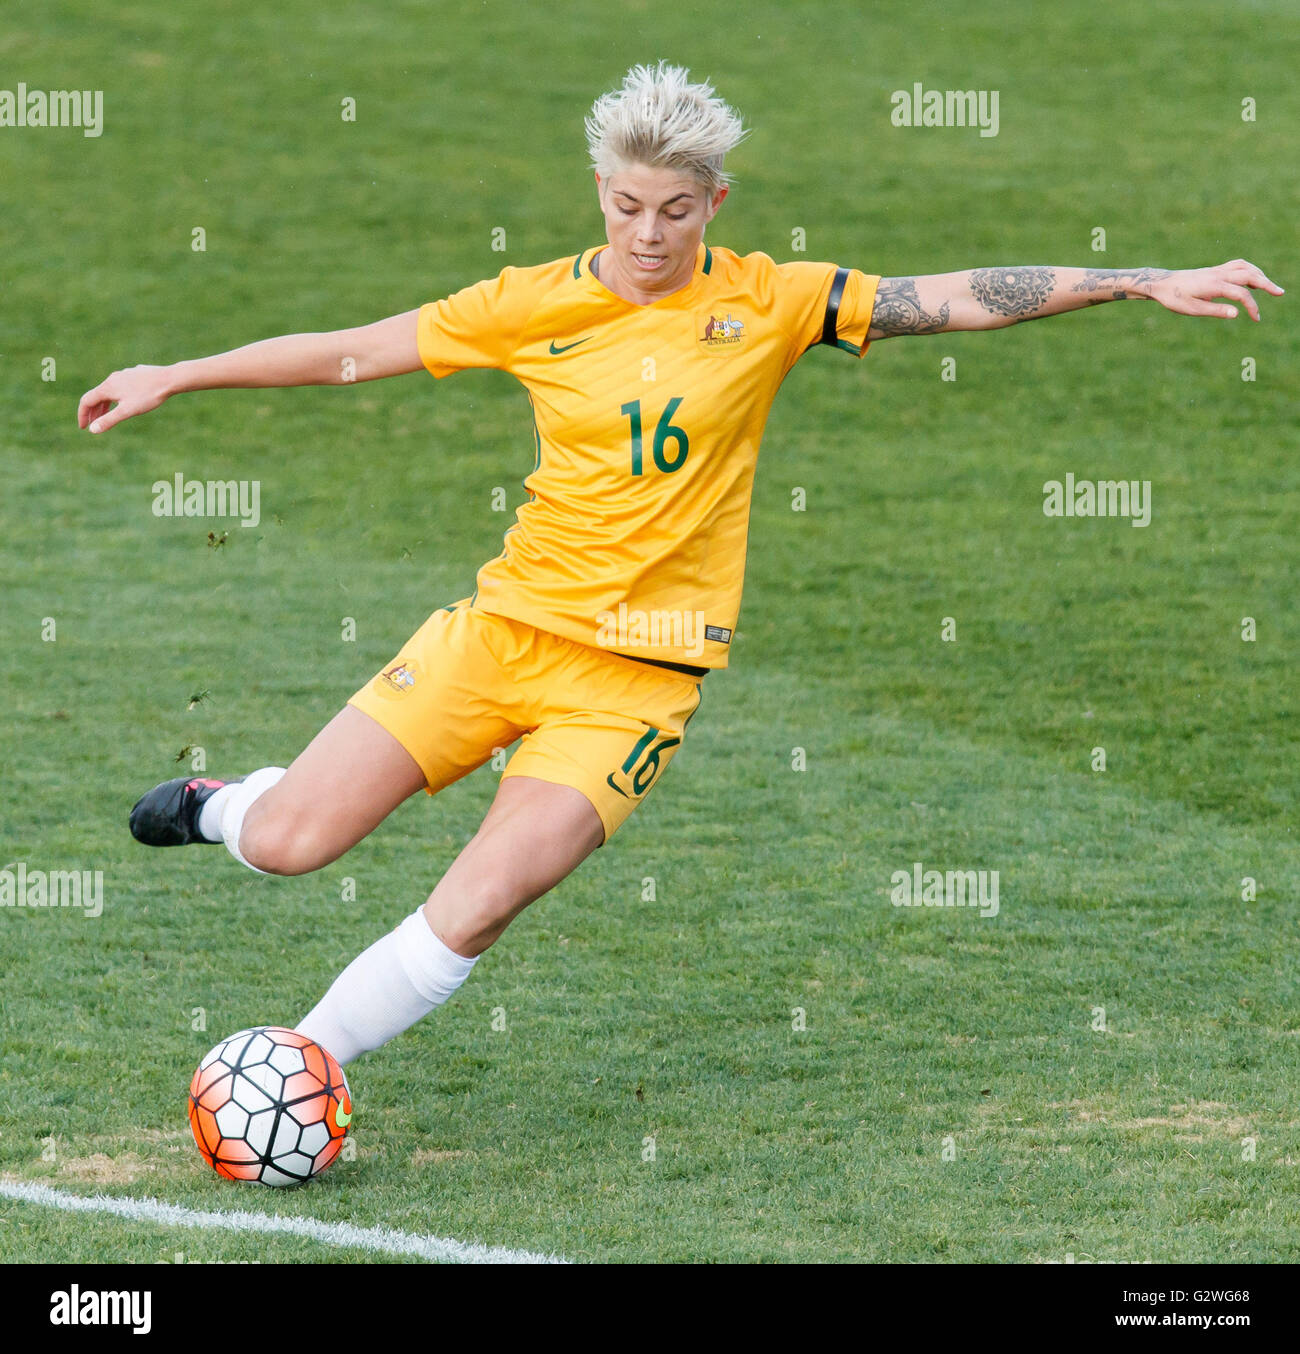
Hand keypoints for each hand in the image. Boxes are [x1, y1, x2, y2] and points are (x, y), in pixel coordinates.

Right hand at [77, 364, 173, 432]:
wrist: (168, 379)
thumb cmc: (148, 396)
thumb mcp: (127, 411)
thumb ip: (109, 420)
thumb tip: (92, 430)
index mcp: (107, 387)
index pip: (86, 401)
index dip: (82, 415)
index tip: (83, 427)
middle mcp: (112, 379)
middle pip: (96, 396)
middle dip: (93, 412)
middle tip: (93, 425)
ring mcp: (123, 375)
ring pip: (108, 391)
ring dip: (104, 405)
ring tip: (106, 417)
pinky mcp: (133, 375)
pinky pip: (119, 387)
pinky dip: (115, 398)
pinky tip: (123, 403)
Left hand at [1148, 259, 1282, 320]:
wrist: (1162, 283)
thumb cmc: (1175, 298)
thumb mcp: (1192, 309)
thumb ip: (1215, 310)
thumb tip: (1237, 313)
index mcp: (1214, 285)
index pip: (1241, 294)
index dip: (1252, 306)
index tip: (1256, 318)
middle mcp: (1219, 274)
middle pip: (1250, 275)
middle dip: (1267, 284)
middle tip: (1280, 293)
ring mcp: (1217, 270)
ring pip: (1245, 267)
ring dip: (1260, 275)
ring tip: (1269, 286)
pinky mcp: (1215, 270)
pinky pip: (1238, 265)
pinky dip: (1250, 269)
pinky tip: (1253, 278)